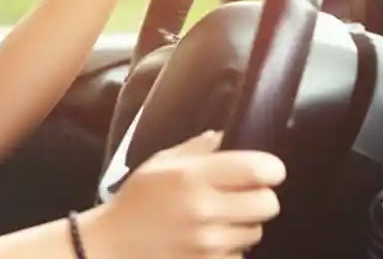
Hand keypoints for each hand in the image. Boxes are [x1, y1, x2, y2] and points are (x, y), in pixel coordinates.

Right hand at [79, 130, 284, 258]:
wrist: (112, 245)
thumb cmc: (135, 201)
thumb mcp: (159, 164)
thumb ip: (196, 150)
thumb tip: (225, 136)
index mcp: (191, 176)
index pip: (258, 169)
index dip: (270, 169)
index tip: (265, 171)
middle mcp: (203, 209)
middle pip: (268, 203)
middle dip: (259, 198)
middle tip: (240, 197)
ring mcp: (208, 243)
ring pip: (256, 232)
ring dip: (243, 225)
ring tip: (216, 220)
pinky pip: (240, 255)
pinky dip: (229, 249)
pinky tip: (206, 241)